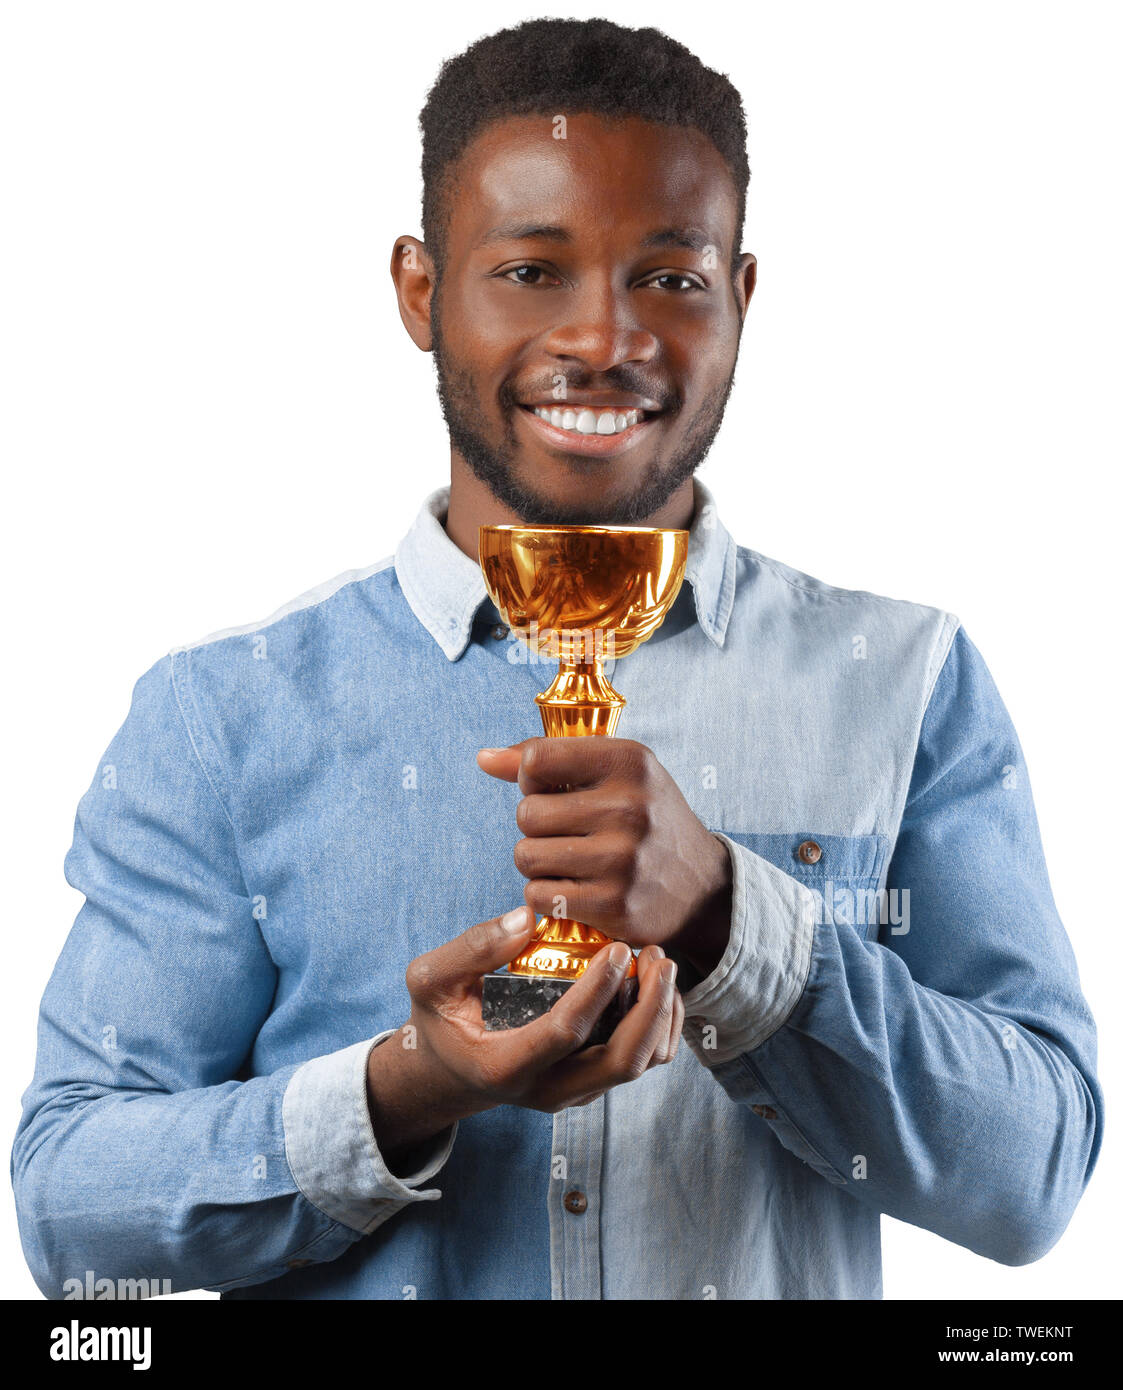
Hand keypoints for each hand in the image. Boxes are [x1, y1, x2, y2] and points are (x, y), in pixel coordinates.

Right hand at [366, 905, 682, 1168]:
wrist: (450, 1069)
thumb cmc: (441, 1016)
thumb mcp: (431, 978)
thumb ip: (471, 948)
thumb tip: (527, 918)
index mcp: (505, 1067)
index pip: (565, 1033)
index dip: (598, 991)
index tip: (618, 948)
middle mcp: (549, 1089)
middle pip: (622, 1062)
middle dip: (651, 1008)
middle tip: (658, 956)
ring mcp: (576, 1091)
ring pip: (641, 1064)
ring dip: (661, 1015)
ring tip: (661, 963)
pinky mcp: (593, 1083)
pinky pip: (643, 1060)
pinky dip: (660, 1024)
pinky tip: (655, 984)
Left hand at [477, 738, 733, 976]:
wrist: (702, 887)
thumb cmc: (647, 819)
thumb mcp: (615, 773)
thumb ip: (549, 760)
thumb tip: (484, 758)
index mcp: (630, 762)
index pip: (536, 760)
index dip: (532, 778)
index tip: (552, 790)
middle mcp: (629, 807)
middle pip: (527, 813)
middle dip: (537, 826)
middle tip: (569, 833)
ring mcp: (622, 858)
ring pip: (526, 855)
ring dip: (539, 862)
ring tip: (572, 860)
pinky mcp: (613, 904)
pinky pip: (538, 895)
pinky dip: (548, 894)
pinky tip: (578, 888)